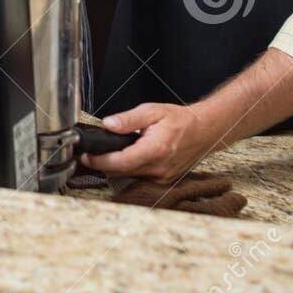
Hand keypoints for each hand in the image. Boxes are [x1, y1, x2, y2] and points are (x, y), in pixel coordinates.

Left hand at [82, 102, 214, 182]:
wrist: (205, 131)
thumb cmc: (181, 120)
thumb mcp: (152, 111)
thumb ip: (128, 119)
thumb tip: (108, 124)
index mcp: (155, 149)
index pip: (120, 162)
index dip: (99, 161)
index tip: (86, 157)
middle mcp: (159, 168)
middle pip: (121, 172)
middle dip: (103, 164)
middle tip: (91, 154)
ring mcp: (162, 177)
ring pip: (129, 176)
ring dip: (116, 167)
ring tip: (108, 153)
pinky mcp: (164, 180)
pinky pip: (139, 177)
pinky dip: (129, 169)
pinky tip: (126, 158)